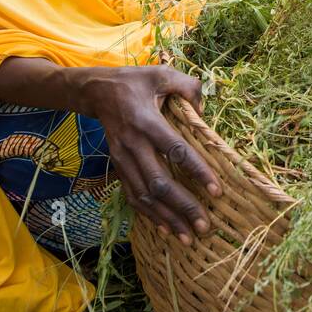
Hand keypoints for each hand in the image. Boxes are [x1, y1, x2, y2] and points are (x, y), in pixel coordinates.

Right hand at [67, 64, 221, 243]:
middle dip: (182, 207)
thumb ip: (188, 87)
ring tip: (188, 237)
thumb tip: (205, 110)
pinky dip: (149, 214)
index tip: (216, 190)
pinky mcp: (118, 167)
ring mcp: (122, 159)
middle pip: (159, 183)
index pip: (175, 151)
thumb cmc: (134, 81)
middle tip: (204, 226)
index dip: (197, 171)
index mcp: (146, 122)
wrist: (95, 91)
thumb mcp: (161, 73)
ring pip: (144, 196)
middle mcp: (132, 145)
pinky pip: (133, 195)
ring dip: (166, 218)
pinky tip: (165, 228)